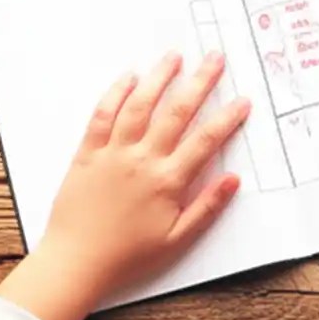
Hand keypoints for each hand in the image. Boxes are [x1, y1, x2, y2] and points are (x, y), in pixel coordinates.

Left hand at [0, 51, 250, 319]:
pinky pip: (102, 115)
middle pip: (176, 112)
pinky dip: (115, 93)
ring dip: (158, 78)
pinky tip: (129, 77)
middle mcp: (142, 160)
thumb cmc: (127, 256)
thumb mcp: (176, 240)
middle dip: (199, 82)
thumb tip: (233, 180)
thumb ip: (206, 207)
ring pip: (139, 105)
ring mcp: (113, 153)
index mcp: (167, 182)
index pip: (205, 141)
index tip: (242, 100)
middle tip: (214, 58)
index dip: (227, 118)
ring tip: (174, 56)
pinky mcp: (87, 153)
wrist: (76, 263)